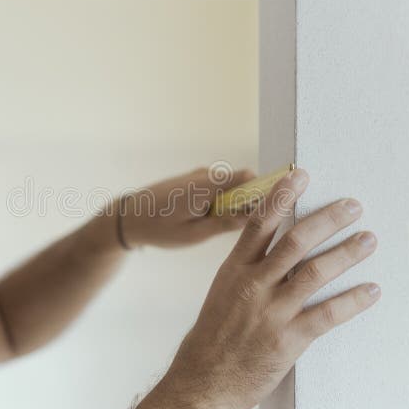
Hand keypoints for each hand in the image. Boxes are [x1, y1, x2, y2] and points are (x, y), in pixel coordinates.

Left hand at [117, 165, 256, 248]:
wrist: (128, 217)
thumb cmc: (159, 229)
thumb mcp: (195, 234)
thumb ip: (225, 223)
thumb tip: (256, 217)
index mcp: (206, 185)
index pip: (249, 176)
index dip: (267, 188)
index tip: (280, 205)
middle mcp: (205, 174)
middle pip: (243, 181)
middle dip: (252, 200)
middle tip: (253, 225)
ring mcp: (199, 175)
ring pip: (231, 186)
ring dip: (235, 202)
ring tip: (232, 226)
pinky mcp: (195, 180)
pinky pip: (218, 188)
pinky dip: (222, 201)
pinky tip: (214, 220)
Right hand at [161, 167, 380, 408]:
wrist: (202, 384)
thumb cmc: (213, 340)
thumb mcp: (222, 295)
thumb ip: (248, 272)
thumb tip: (278, 253)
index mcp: (233, 271)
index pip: (259, 224)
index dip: (281, 197)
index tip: (301, 175)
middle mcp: (252, 286)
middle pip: (295, 241)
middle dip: (328, 219)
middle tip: (353, 205)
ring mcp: (270, 312)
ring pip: (315, 272)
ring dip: (347, 253)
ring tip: (369, 239)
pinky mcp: (287, 340)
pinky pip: (327, 314)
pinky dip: (353, 300)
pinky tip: (372, 290)